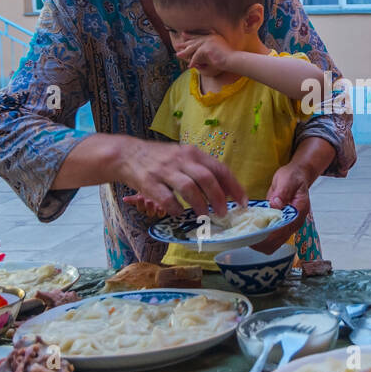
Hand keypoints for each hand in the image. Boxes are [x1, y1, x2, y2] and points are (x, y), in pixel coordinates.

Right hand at [116, 139, 246, 217]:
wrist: (127, 154)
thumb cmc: (161, 159)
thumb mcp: (184, 158)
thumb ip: (202, 170)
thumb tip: (226, 191)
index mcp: (193, 153)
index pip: (220, 169)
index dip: (234, 187)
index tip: (243, 202)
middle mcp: (181, 159)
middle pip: (207, 179)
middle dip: (219, 199)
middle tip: (223, 214)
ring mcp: (165, 170)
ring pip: (189, 188)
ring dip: (200, 206)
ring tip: (204, 217)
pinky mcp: (149, 181)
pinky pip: (166, 198)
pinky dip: (176, 209)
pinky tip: (179, 214)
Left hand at [182, 34, 236, 73]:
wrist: (233, 60)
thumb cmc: (229, 58)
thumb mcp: (218, 51)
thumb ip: (210, 49)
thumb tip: (201, 51)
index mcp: (213, 36)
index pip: (199, 35)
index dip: (191, 35)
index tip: (183, 34)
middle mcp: (210, 37)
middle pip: (194, 40)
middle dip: (185, 43)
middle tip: (177, 45)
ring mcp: (208, 42)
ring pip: (193, 47)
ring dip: (185, 52)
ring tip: (178, 55)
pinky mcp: (206, 49)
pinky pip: (196, 56)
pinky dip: (193, 61)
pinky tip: (189, 66)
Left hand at [250, 161, 314, 253]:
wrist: (297, 177)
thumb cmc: (294, 177)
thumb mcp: (287, 180)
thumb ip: (283, 192)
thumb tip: (275, 204)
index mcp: (298, 213)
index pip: (283, 230)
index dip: (268, 235)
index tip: (253, 233)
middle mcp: (293, 223)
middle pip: (276, 242)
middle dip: (260, 242)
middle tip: (244, 235)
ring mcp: (287, 227)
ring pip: (272, 244)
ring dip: (258, 242)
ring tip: (245, 234)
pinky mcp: (280, 226)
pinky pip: (269, 239)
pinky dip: (259, 238)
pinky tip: (250, 231)